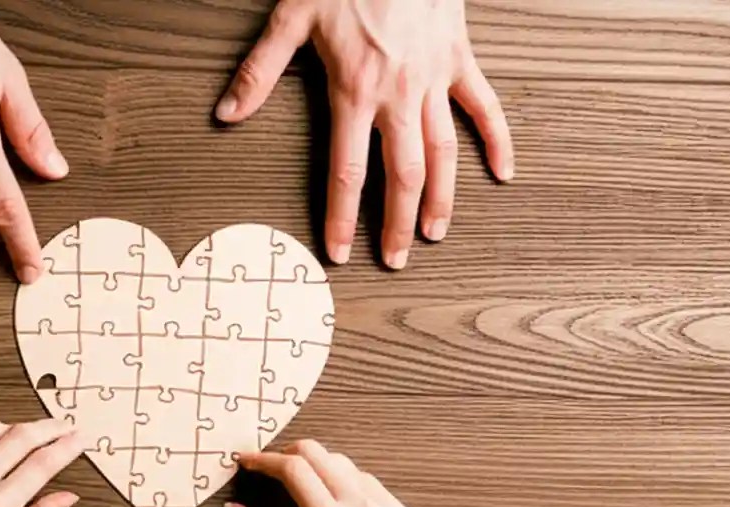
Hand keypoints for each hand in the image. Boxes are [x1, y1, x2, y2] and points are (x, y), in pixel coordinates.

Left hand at [216, 0, 513, 269]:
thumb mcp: (293, 16)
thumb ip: (259, 71)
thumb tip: (226, 115)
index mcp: (355, 90)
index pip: (348, 171)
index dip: (344, 217)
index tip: (342, 253)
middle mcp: (399, 94)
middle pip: (402, 175)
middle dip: (398, 224)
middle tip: (395, 259)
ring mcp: (434, 79)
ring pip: (444, 153)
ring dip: (442, 198)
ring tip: (436, 234)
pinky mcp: (459, 60)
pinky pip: (484, 107)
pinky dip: (497, 139)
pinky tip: (502, 173)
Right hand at [227, 441, 513, 506]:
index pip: (294, 470)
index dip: (264, 460)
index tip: (246, 462)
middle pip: (319, 453)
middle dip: (287, 454)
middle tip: (268, 470)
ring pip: (343, 462)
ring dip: (316, 465)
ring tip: (298, 486)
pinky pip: (367, 480)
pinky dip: (343, 480)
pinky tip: (332, 501)